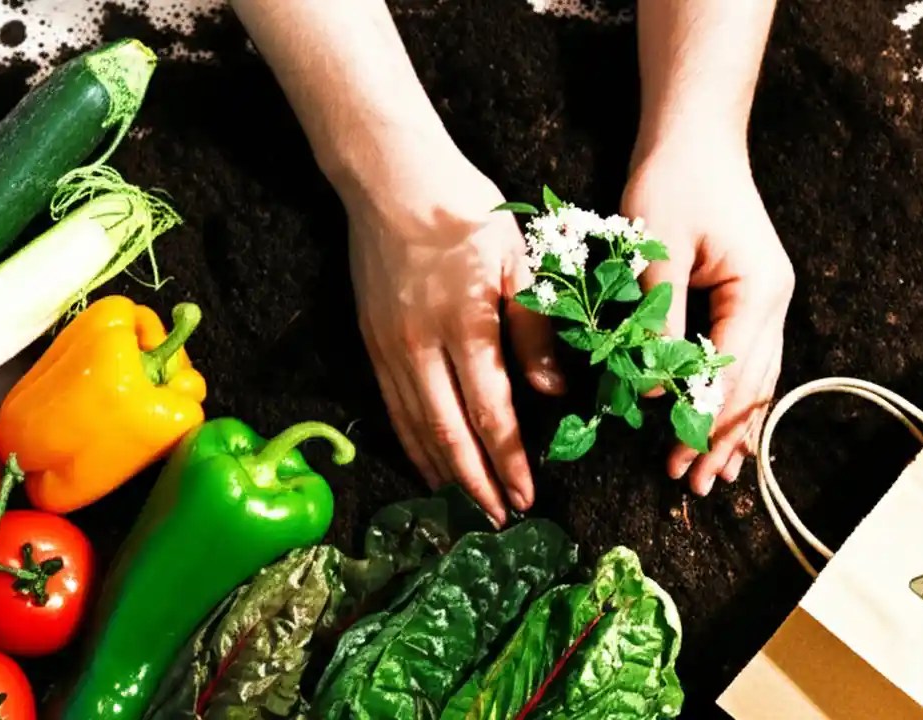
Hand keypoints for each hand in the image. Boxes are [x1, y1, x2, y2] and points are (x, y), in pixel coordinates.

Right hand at [345, 140, 563, 524]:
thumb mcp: (519, 260)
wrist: (391, 179)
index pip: (491, 412)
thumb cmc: (466, 212)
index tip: (527, 496)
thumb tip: (551, 392)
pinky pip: (392, 407)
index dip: (509, 460)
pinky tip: (428, 466)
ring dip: (444, 473)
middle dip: (476, 483)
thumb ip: (534, 330)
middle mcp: (420, 345)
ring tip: (469, 507)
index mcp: (465, 324)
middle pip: (449, 433)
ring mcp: (389, 347)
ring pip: (416, 427)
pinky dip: (412, 444)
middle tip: (500, 518)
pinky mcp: (371, 342)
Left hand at [621, 138, 793, 495]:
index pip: (731, 374)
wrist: (696, 137)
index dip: (703, 423)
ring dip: (732, 427)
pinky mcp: (749, 297)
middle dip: (721, 438)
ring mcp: (767, 300)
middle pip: (750, 387)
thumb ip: (657, 322)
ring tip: (714, 475)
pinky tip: (726, 429)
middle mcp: (772, 301)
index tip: (677, 461)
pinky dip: (734, 397)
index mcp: (758, 291)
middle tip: (692, 485)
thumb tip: (655, 390)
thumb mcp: (656, 247)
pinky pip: (747, 360)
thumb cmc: (673, 181)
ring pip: (755, 379)